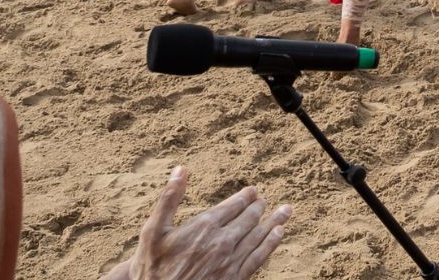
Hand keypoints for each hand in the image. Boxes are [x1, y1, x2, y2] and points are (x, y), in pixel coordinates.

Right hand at [102, 167, 290, 279]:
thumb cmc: (152, 267)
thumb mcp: (152, 231)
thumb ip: (168, 198)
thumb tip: (181, 170)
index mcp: (204, 226)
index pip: (233, 205)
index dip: (245, 197)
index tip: (253, 191)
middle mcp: (222, 241)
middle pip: (249, 218)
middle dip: (259, 207)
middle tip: (265, 200)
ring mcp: (231, 260)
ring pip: (259, 235)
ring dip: (274, 221)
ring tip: (286, 210)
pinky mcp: (235, 277)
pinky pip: (259, 257)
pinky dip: (272, 243)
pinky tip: (280, 234)